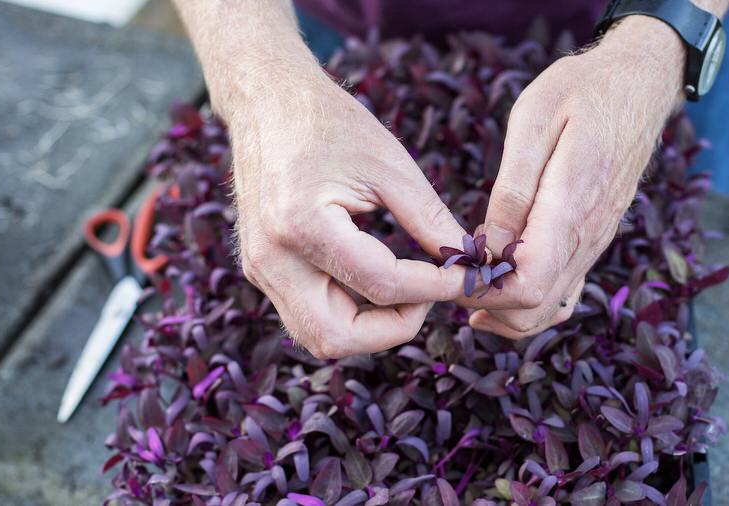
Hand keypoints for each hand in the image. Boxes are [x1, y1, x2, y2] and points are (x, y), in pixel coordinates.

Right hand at [231, 73, 469, 357]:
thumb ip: (429, 219)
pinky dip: (349, 312)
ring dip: (370, 328)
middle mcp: (271, 258)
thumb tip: (468, 260)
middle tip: (429, 297)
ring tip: (408, 291)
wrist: (267, 103)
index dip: (434, 288)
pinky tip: (379, 281)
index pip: (380, 284)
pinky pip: (308, 315)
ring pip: (319, 336)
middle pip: (336, 337)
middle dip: (394, 328)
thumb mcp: (390, 164)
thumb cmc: (329, 123)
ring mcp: (260, 269)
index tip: (466, 276)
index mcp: (302, 224)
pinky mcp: (261, 270)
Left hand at [468, 17, 686, 337]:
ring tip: (468, 284)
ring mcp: (595, 241)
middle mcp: (588, 235)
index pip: (528, 285)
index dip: (484, 290)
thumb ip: (513, 189)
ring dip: (506, 308)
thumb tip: (488, 245)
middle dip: (488, 305)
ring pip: (551, 306)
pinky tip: (501, 281)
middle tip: (449, 282)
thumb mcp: (535, 119)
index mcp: (571, 207)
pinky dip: (531, 299)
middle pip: (536, 309)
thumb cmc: (582, 90)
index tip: (452, 273)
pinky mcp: (594, 237)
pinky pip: (565, 289)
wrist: (639, 82)